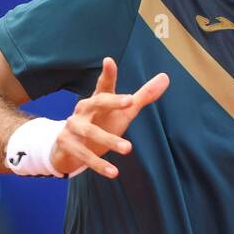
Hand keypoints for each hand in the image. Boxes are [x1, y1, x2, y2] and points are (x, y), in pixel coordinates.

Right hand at [51, 57, 169, 176]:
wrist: (68, 148)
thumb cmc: (102, 123)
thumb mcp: (124, 111)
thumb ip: (143, 96)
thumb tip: (166, 77)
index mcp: (98, 100)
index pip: (104, 85)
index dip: (108, 74)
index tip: (109, 61)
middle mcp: (84, 109)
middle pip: (98, 102)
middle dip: (113, 102)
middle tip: (130, 102)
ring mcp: (74, 126)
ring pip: (92, 133)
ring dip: (110, 140)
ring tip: (128, 149)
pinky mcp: (67, 144)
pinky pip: (85, 156)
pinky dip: (99, 164)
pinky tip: (114, 172)